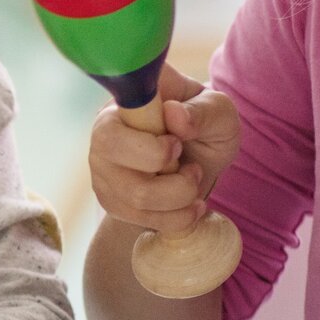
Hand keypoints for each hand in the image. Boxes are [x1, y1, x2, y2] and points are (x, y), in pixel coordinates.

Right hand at [89, 63, 239, 234]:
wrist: (199, 159)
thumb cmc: (205, 126)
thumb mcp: (218, 111)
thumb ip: (202, 110)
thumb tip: (174, 116)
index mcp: (126, 101)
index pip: (113, 118)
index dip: (148, 139)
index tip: (177, 142)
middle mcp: (103, 129)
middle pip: (111, 152)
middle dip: (164, 168)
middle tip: (189, 166)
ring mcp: (101, 166)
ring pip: (133, 195)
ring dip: (179, 196)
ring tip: (192, 182)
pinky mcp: (109, 197)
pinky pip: (138, 218)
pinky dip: (175, 217)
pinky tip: (188, 204)